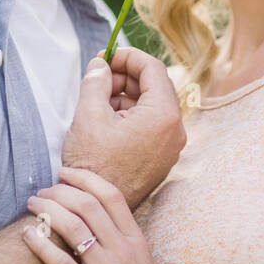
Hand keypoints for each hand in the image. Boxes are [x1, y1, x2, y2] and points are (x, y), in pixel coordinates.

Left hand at [21, 167, 154, 263]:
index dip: (86, 178)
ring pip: (74, 228)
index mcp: (134, 238)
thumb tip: (89, 203)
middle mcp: (121, 249)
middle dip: (62, 192)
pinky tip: (28, 234)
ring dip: (49, 211)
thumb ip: (119, 231)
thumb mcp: (136, 254)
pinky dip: (42, 245)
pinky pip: (61, 262)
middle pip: (89, 206)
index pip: (111, 196)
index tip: (65, 171)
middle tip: (44, 189)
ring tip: (33, 204)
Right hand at [61, 48, 185, 208]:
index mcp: (164, 116)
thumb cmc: (92, 165)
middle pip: (155, 86)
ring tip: (98, 100)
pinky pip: (151, 125)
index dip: (128, 56)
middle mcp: (175, 130)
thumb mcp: (89, 114)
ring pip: (151, 106)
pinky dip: (131, 115)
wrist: (94, 207)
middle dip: (125, 76)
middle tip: (99, 76)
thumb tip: (100, 65)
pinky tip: (106, 119)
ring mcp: (170, 147)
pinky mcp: (161, 158)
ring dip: (126, 96)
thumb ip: (96, 81)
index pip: (153, 68)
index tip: (106, 56)